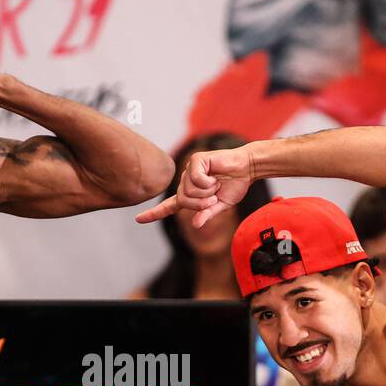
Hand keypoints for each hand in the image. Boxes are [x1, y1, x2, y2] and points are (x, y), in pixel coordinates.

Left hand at [135, 146, 254, 227]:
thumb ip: (206, 214)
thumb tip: (195, 224)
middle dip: (201, 204)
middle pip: (183, 201)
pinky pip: (195, 179)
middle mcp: (186, 182)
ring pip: (188, 191)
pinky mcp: (195, 160)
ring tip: (217, 184)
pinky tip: (215, 176)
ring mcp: (189, 170)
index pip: (168, 206)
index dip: (154, 213)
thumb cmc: (234, 185)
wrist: (247, 168)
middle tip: (214, 196)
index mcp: (190, 194)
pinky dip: (208, 182)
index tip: (138, 219)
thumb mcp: (220, 205)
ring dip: (207, 192)